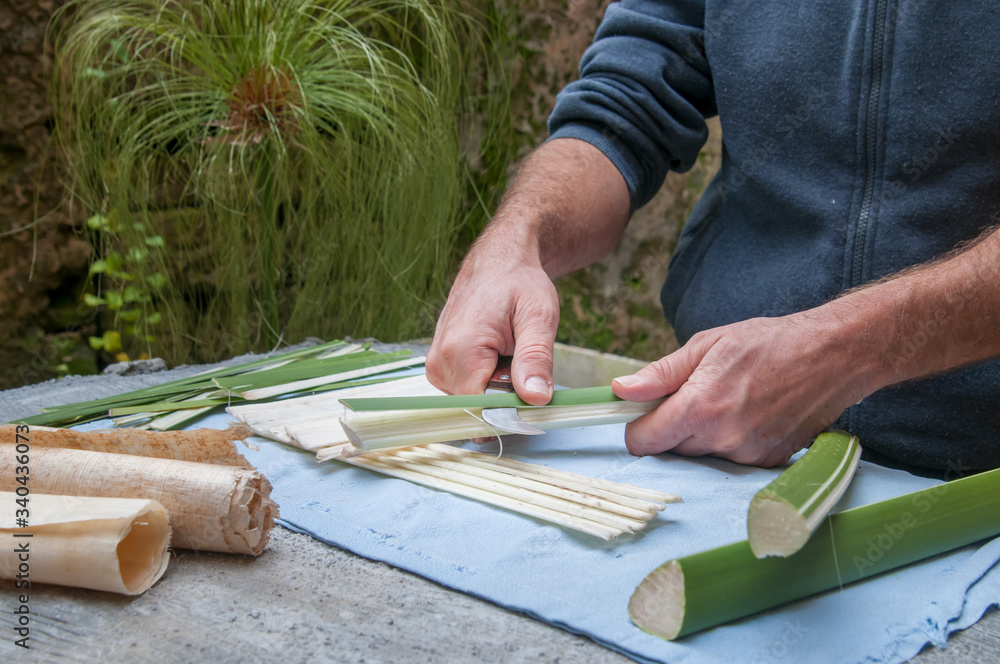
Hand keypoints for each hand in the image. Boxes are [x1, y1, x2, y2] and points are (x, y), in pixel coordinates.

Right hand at [426, 229, 557, 403]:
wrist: (499, 262)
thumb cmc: (519, 284)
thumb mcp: (539, 317)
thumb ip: (536, 359)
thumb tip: (535, 399)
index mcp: (460, 351)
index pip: (479, 410)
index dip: (508, 412)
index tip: (530, 397)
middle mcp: (440, 361)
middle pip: (477, 407)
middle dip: (505, 396)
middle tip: (520, 359)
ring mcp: (436, 364)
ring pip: (473, 401)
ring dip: (497, 388)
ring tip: (508, 353)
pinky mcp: (440, 365)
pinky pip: (467, 389)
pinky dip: (487, 381)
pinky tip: (497, 355)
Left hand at [611, 312, 881, 466]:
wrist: (833, 356)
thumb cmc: (769, 343)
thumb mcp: (707, 345)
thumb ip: (661, 373)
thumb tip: (621, 389)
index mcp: (700, 407)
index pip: (644, 441)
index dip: (636, 427)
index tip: (642, 413)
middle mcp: (722, 438)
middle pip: (671, 449)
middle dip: (672, 426)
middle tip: (693, 394)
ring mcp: (748, 454)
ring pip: (702, 454)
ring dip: (702, 434)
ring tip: (727, 399)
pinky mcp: (769, 462)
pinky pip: (730, 458)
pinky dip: (729, 441)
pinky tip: (748, 413)